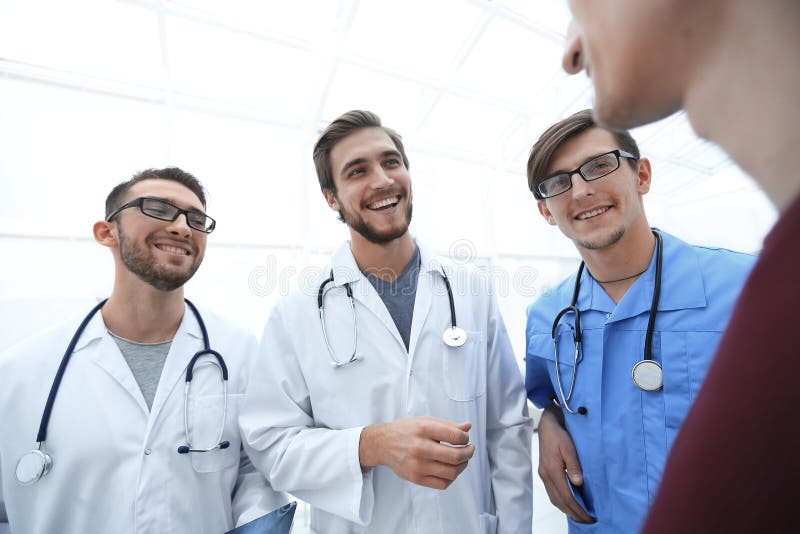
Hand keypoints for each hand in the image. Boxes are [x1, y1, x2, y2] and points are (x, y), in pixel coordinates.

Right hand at [359, 416, 474, 489]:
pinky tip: (449, 469)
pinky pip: (442, 484)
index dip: (466, 438)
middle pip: (456, 457)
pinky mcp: (416, 478)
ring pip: (452, 472)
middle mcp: (420, 448)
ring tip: (461, 460)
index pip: (456, 436)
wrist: (382, 444)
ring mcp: (418, 465)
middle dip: (469, 453)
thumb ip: (448, 425)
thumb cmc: (406, 430)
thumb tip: (468, 427)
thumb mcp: (425, 421)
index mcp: (424, 429)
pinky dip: (451, 478)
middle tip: (469, 449)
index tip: (465, 438)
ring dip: (462, 466)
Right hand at [537, 405, 594, 522]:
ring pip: (554, 499)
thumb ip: (574, 465)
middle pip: (559, 501)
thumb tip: (578, 484)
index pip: (566, 496)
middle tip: (587, 521)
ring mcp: (544, 475)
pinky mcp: (544, 473)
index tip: (589, 516)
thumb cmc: (559, 435)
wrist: (547, 426)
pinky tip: (569, 504)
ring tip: (580, 516)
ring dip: (567, 509)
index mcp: (552, 470)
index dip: (578, 508)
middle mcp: (546, 476)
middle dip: (574, 513)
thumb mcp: (569, 448)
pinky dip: (561, 502)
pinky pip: (552, 493)